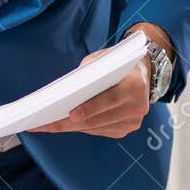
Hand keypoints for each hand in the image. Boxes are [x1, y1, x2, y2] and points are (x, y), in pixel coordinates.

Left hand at [28, 23, 171, 139]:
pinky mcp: (127, 128)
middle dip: (69, 122)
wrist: (143, 73)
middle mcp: (138, 106)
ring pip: (96, 128)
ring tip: (48, 125)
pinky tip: (65, 124)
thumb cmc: (117, 63)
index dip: (90, 108)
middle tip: (46, 124)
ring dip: (72, 127)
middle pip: (98, 119)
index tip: (70, 115)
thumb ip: (88, 72)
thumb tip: (66, 92)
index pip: (110, 100)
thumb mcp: (104, 58)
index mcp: (135, 85)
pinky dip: (83, 127)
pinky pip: (100, 130)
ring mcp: (134, 121)